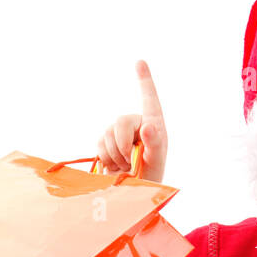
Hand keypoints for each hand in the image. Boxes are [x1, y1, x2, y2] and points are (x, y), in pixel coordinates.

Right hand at [96, 60, 167, 183]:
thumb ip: (155, 144)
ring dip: (115, 155)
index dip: (144, 80)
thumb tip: (148, 125)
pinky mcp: (106, 143)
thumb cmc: (152, 177)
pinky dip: (106, 158)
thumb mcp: (157, 162)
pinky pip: (99, 144)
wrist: (133, 194)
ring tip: (126, 166)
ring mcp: (120, 133)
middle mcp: (137, 125)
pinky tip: (115, 167)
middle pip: (120, 121)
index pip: (149, 99)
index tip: (140, 61)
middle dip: (122, 143)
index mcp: (154, 124)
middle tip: (130, 161)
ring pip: (108, 134)